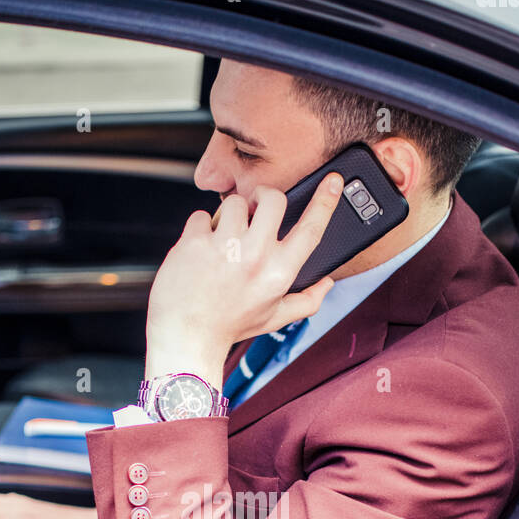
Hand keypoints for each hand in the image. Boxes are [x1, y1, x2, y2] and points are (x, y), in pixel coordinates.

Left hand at [144, 172, 344, 385]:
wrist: (186, 337)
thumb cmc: (229, 326)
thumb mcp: (273, 318)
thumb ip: (305, 302)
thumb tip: (327, 283)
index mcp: (279, 274)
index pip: (311, 230)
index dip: (325, 201)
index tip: (332, 181)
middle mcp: (255, 257)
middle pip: (273, 199)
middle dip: (264, 197)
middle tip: (254, 209)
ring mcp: (224, 247)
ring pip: (235, 202)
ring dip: (229, 216)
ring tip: (222, 240)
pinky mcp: (195, 242)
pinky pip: (202, 215)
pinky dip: (200, 229)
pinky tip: (199, 250)